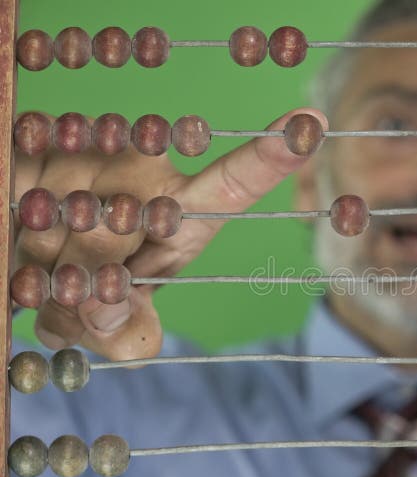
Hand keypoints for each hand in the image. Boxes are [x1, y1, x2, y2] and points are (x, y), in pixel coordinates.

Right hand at [14, 108, 327, 360]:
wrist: (15, 240)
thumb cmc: (86, 281)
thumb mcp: (115, 318)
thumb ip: (125, 334)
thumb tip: (126, 334)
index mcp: (180, 210)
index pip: (232, 182)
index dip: (268, 156)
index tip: (310, 124)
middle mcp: (139, 169)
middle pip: (117, 228)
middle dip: (88, 278)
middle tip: (80, 293)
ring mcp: (84, 154)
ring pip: (61, 226)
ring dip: (45, 273)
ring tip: (51, 275)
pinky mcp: (29, 151)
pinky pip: (20, 213)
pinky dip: (17, 258)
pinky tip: (22, 260)